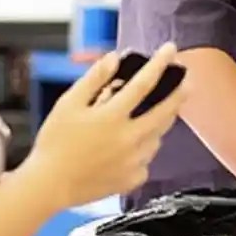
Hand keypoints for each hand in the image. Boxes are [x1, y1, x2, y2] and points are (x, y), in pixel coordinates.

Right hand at [21, 43, 186, 209]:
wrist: (48, 186)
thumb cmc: (54, 143)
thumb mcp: (68, 104)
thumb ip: (94, 79)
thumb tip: (114, 58)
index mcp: (113, 117)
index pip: (144, 83)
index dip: (160, 63)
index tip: (170, 49)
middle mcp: (129, 139)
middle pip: (165, 111)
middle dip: (179, 94)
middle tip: (187, 82)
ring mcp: (134, 161)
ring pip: (158, 136)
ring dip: (161, 122)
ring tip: (159, 113)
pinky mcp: (132, 179)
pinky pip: (147, 160)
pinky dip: (144, 149)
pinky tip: (134, 146)